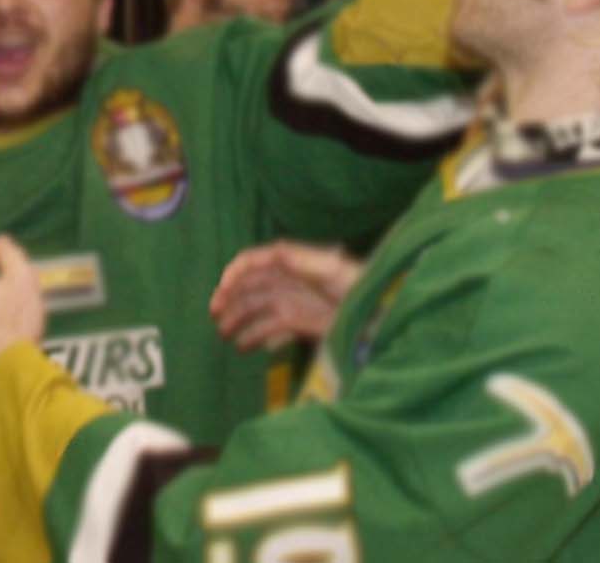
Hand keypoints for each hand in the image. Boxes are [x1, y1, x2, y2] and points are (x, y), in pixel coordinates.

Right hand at [208, 242, 362, 351]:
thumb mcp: (334, 269)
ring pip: (258, 309)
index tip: (222, 292)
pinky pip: (273, 329)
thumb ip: (303, 261)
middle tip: (215, 318)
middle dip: (231, 299)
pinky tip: (245, 347)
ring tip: (225, 336)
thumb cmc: (362, 286)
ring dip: (239, 320)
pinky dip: (258, 337)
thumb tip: (272, 253)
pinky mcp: (303, 324)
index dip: (235, 274)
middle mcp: (290, 281)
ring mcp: (295, 303)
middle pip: (252, 286)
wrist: (384, 314)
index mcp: (294, 263)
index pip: (256, 262)